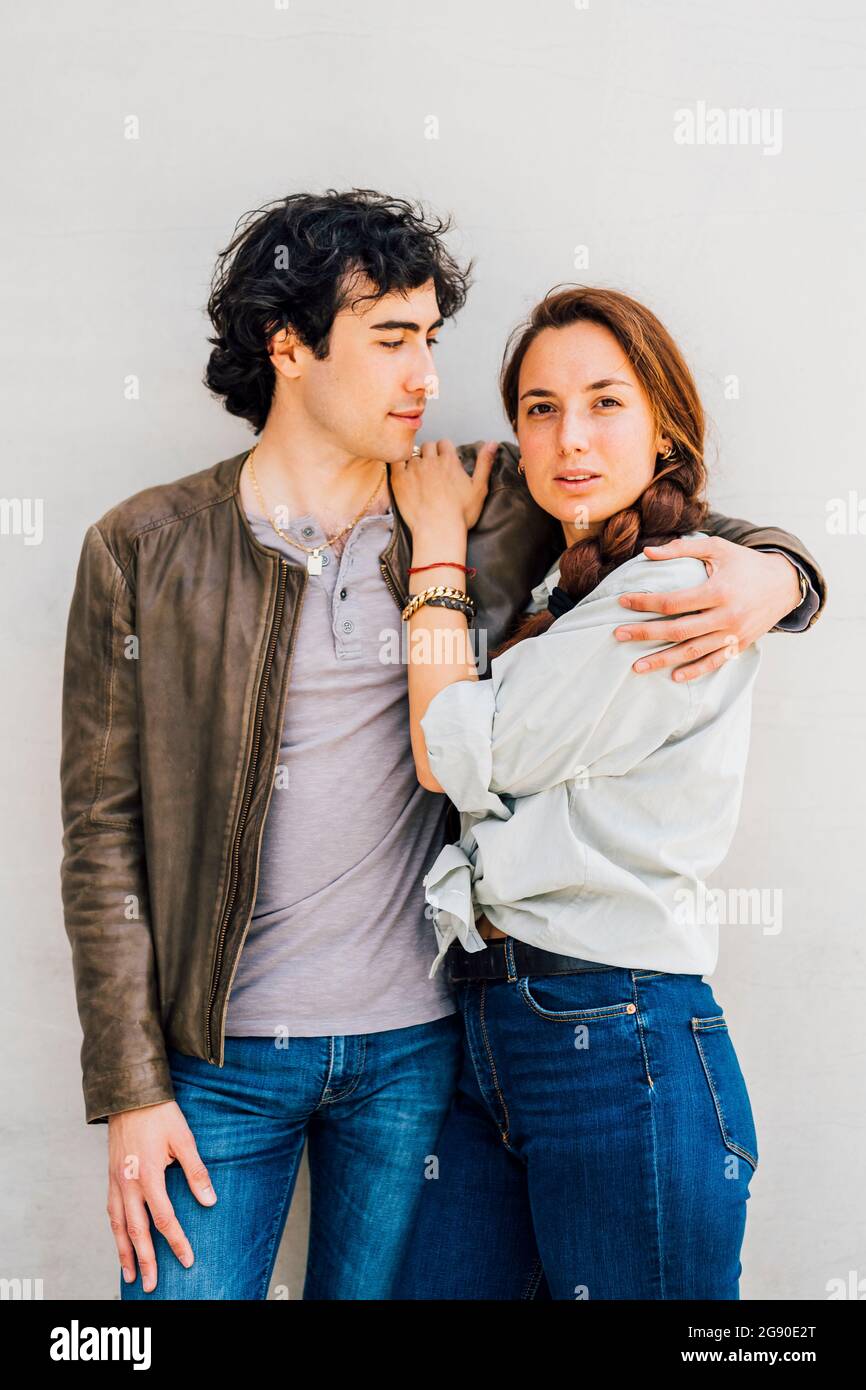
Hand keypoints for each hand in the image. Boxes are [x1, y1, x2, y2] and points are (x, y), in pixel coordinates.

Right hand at [107, 1100, 216, 1292]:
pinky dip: (115, 1230)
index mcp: (148, 1175)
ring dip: (123, 1252)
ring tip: (130, 1274)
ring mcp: (116, 1181)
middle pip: (136, 1231)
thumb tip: (209, 1201)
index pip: (164, 1218)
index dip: (176, 1242)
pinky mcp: (111, 1176)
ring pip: (118, 1225)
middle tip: (150, 1284)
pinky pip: (111, 1211)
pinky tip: (120, 1240)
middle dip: (145, 1259)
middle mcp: (128, 1183)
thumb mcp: (184, 1138)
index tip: (186, 1260)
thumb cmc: (160, 1114)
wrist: (130, 1093)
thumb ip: (196, 1172)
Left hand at [388, 439, 496, 536]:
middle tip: (432, 469)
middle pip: (428, 446)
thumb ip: (485, 462)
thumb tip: (493, 442)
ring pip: (412, 454)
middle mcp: (430, 461)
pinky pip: (396, 462)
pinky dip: (399, 464)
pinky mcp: (399, 480)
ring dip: (416, 461)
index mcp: (449, 461)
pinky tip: (403, 473)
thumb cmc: (460, 514)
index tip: (444, 461)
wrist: (438, 530)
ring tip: (419, 475)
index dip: (445, 451)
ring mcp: (413, 469)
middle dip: (430, 453)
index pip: (444, 443)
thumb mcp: (479, 488)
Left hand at [613, 535, 802, 680]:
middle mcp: (726, 616)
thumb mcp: (717, 548)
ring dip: (662, 660)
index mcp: (718, 590)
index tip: (622, 602)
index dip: (645, 603)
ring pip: (692, 652)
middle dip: (645, 634)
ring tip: (636, 666)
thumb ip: (682, 549)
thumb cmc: (745, 563)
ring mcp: (734, 634)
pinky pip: (714, 663)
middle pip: (678, 630)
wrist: (784, 583)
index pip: (673, 601)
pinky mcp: (740, 645)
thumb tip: (646, 552)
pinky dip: (694, 672)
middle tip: (618, 635)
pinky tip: (673, 676)